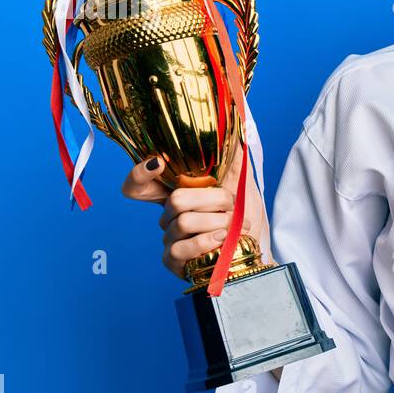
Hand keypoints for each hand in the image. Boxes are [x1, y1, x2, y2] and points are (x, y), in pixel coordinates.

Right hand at [119, 138, 267, 279]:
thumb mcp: (242, 185)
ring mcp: (169, 239)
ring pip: (184, 222)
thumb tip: (237, 130)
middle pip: (175, 200)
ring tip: (237, 226)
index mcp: (178, 194)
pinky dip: (207, 241)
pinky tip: (224, 240)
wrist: (255, 251)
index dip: (139, 173)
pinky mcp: (173, 262)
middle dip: (213, 200)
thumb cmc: (244, 219)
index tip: (158, 162)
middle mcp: (168, 216)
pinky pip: (181, 249)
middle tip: (233, 206)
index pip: (138, 184)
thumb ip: (234, 159)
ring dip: (219, 222)